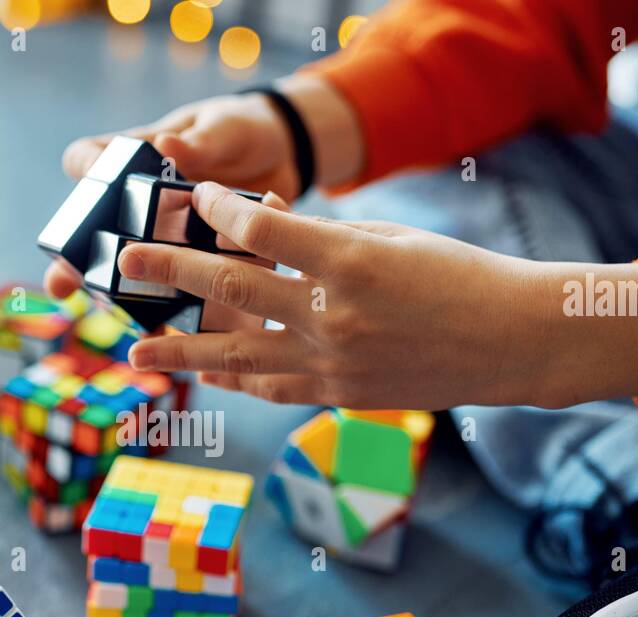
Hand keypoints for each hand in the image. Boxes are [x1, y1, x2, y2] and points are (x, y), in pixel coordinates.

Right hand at [44, 75, 362, 299]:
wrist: (287, 155)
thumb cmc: (242, 130)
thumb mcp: (223, 128)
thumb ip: (200, 141)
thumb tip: (168, 142)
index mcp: (139, 158)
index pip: (90, 158)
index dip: (83, 169)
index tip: (86, 178)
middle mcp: (144, 202)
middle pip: (95, 232)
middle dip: (75, 262)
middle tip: (61, 285)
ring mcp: (168, 235)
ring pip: (131, 271)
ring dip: (120, 299)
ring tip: (115, 319)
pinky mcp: (198, 261)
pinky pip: (179, 291)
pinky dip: (175, 314)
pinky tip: (170, 336)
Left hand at [120, 183, 637, 409]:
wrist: (510, 342)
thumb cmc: (457, 276)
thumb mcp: (391, 239)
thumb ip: (322, 243)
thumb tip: (260, 238)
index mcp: (353, 263)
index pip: (263, 233)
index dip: (220, 212)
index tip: (196, 200)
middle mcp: (336, 316)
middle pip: (233, 290)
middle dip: (172, 273)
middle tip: (127, 264)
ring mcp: (335, 363)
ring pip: (238, 356)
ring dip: (181, 353)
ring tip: (137, 351)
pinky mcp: (340, 395)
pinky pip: (273, 385)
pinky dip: (236, 378)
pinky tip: (205, 375)